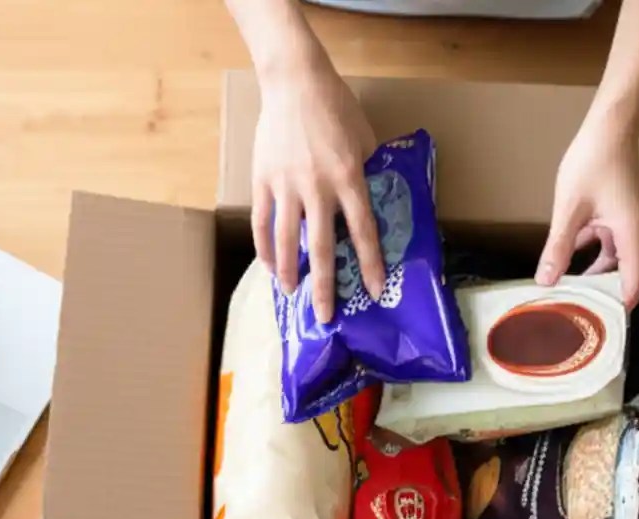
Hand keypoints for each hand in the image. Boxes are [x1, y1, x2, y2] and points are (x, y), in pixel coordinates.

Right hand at [251, 58, 384, 323]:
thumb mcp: (365, 139)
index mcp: (349, 179)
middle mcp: (317, 188)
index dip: (371, 265)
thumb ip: (368, 173)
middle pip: (322, 248)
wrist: (295, 82)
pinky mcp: (263, 180)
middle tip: (325, 315)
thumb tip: (370, 204)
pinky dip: (265, 246)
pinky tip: (269, 265)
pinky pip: (262, 222)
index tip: (376, 291)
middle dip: (325, 286)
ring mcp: (286, 186)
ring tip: (290, 294)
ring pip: (287, 240)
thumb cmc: (336, 108)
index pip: (363, 232)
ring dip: (288, 271)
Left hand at [535, 116, 638, 307]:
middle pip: (625, 277)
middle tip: (579, 316)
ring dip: (594, 276)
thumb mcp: (569, 211)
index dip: (618, 308)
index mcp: (633, 236)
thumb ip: (558, 248)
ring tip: (570, 295)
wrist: (608, 127)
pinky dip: (591, 255)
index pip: (633, 286)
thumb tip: (546, 282)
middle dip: (603, 296)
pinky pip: (608, 244)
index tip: (600, 327)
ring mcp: (629, 224)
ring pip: (614, 261)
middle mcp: (637, 234)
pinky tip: (567, 264)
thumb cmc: (592, 164)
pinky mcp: (618, 214)